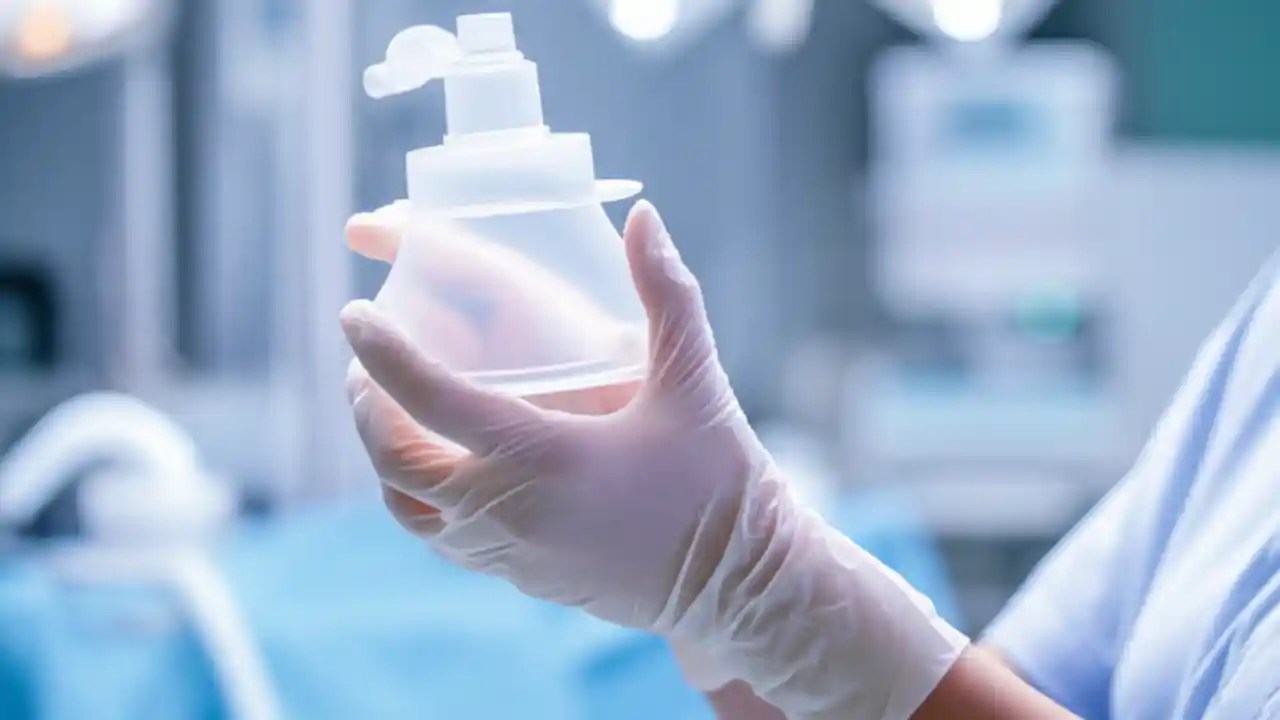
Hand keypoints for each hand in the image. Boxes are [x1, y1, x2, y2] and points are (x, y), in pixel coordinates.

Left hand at [343, 201, 966, 718]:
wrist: (739, 584)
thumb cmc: (719, 478)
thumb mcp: (695, 378)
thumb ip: (666, 291)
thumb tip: (644, 215)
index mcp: (542, 456)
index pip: (429, 397)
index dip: (380, 351)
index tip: (353, 314)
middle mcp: (508, 511)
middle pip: (394, 460)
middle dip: (364, 407)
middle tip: (363, 365)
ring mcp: (506, 553)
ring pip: (405, 507)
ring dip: (382, 456)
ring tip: (386, 412)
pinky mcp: (516, 577)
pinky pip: (438, 537)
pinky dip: (415, 496)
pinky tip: (435, 465)